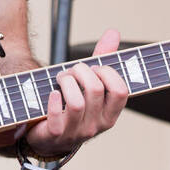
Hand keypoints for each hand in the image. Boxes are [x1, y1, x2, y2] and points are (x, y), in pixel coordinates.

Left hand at [23, 29, 127, 158]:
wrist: (48, 137)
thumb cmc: (71, 105)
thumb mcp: (89, 84)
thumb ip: (102, 60)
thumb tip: (113, 33)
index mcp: (110, 114)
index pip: (121, 91)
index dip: (108, 73)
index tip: (95, 68)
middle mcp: (96, 126)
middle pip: (96, 90)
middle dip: (81, 71)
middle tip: (72, 70)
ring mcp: (76, 132)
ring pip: (76, 103)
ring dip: (66, 82)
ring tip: (60, 78)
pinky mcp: (55, 136)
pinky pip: (57, 119)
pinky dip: (53, 101)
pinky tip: (51, 93)